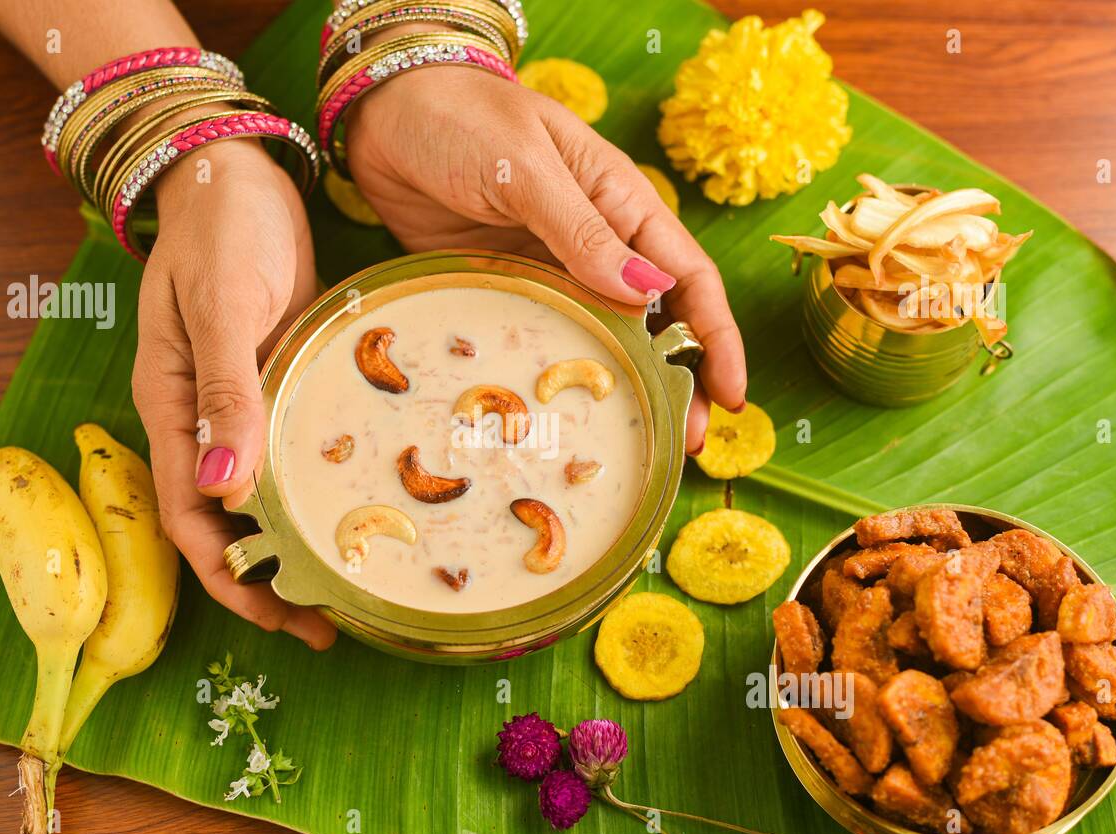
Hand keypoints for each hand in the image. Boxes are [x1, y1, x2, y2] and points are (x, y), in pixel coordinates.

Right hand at [131, 138, 335, 649]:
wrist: (239, 171)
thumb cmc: (222, 229)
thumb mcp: (222, 307)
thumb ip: (224, 393)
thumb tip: (224, 488)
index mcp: (172, 408)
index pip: (189, 514)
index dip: (228, 573)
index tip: (279, 612)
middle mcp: (203, 419)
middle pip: (225, 520)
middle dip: (265, 578)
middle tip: (326, 625)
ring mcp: (243, 403)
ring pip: (263, 494)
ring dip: (296, 542)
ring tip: (347, 586)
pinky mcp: (280, 382)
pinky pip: (294, 450)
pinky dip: (318, 487)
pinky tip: (362, 507)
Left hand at [346, 67, 746, 450]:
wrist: (384, 111)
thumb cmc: (462, 118)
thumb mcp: (525, 167)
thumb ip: (582, 230)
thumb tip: (646, 295)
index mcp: (621, 201)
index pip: (688, 277)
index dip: (717, 338)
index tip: (731, 395)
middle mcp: (597, 241)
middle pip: (657, 319)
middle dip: (681, 378)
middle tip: (688, 440)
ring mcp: (552, 267)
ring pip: (605, 336)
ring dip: (627, 386)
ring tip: (641, 439)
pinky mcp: (509, 284)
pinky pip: (546, 335)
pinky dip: (564, 374)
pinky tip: (565, 414)